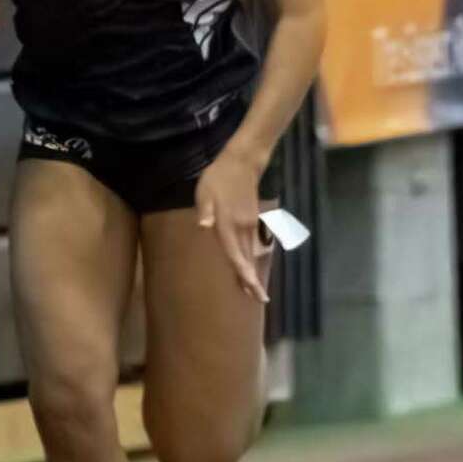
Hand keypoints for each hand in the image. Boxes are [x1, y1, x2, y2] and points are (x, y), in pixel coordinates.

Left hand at [196, 147, 271, 302]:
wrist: (242, 163)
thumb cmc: (218, 178)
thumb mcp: (204, 193)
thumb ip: (205, 212)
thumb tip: (203, 227)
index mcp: (228, 223)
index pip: (234, 252)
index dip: (242, 272)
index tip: (251, 288)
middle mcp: (243, 228)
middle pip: (248, 258)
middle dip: (252, 279)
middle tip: (259, 298)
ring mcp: (250, 225)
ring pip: (251, 253)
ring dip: (252, 271)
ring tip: (255, 289)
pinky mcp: (252, 221)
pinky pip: (251, 245)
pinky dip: (251, 259)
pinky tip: (250, 266)